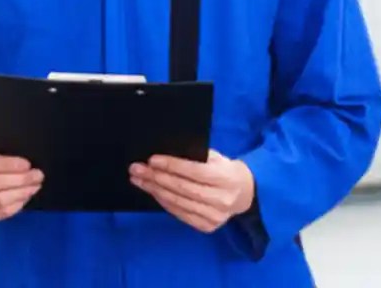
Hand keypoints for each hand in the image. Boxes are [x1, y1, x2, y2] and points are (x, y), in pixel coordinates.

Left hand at [130, 150, 255, 233]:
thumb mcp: (216, 158)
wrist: (244, 194)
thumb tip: (164, 154)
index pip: (195, 172)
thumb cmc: (224, 170)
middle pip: (182, 188)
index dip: (172, 166)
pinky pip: (179, 213)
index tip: (151, 160)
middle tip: (136, 169)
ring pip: (178, 202)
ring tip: (138, 179)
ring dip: (154, 190)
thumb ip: (195, 157)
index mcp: (227, 179)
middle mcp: (222, 200)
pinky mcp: (207, 226)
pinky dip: (163, 201)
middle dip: (156, 178)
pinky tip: (152, 191)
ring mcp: (215, 217)